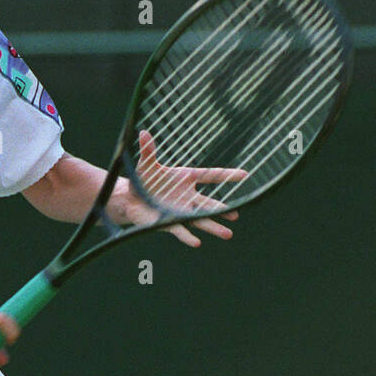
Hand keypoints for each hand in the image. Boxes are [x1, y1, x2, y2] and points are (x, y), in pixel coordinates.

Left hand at [124, 130, 247, 247]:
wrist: (130, 197)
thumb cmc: (142, 178)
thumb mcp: (146, 164)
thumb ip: (148, 151)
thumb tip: (143, 132)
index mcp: (187, 178)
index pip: (211, 176)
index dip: (227, 175)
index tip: (245, 175)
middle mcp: (187, 196)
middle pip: (209, 205)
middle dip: (223, 210)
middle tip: (237, 214)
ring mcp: (179, 211)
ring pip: (200, 220)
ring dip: (213, 227)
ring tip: (228, 234)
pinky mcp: (168, 222)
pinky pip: (180, 230)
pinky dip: (187, 236)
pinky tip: (197, 243)